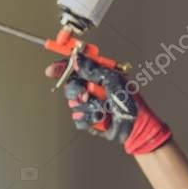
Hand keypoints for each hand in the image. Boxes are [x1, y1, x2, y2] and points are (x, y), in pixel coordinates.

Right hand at [45, 56, 171, 154]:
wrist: (135, 129)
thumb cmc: (131, 104)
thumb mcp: (114, 82)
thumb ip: (94, 70)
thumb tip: (77, 59)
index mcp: (99, 75)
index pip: (76, 66)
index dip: (62, 66)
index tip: (52, 70)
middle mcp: (92, 88)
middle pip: (70, 85)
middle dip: (76, 91)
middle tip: (86, 94)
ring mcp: (89, 103)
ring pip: (72, 103)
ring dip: (87, 107)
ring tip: (102, 109)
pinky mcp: (87, 118)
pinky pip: (77, 118)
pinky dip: (88, 119)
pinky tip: (100, 118)